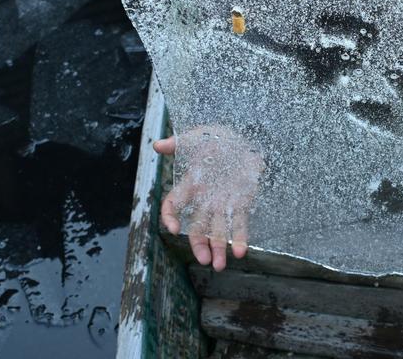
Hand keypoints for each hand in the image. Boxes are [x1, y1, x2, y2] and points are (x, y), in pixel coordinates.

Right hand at [153, 125, 264, 271]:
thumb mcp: (197, 137)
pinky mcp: (241, 203)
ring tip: (219, 266)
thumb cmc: (218, 138)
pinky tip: (241, 252)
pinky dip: (240, 238)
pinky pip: (239, 223)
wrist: (247, 138)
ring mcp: (222, 204)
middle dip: (198, 244)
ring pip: (218, 231)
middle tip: (204, 260)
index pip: (173, 204)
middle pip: (196, 227)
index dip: (170, 216)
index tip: (172, 228)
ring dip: (219, 248)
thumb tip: (156, 145)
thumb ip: (177, 143)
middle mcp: (204, 199)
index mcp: (190, 185)